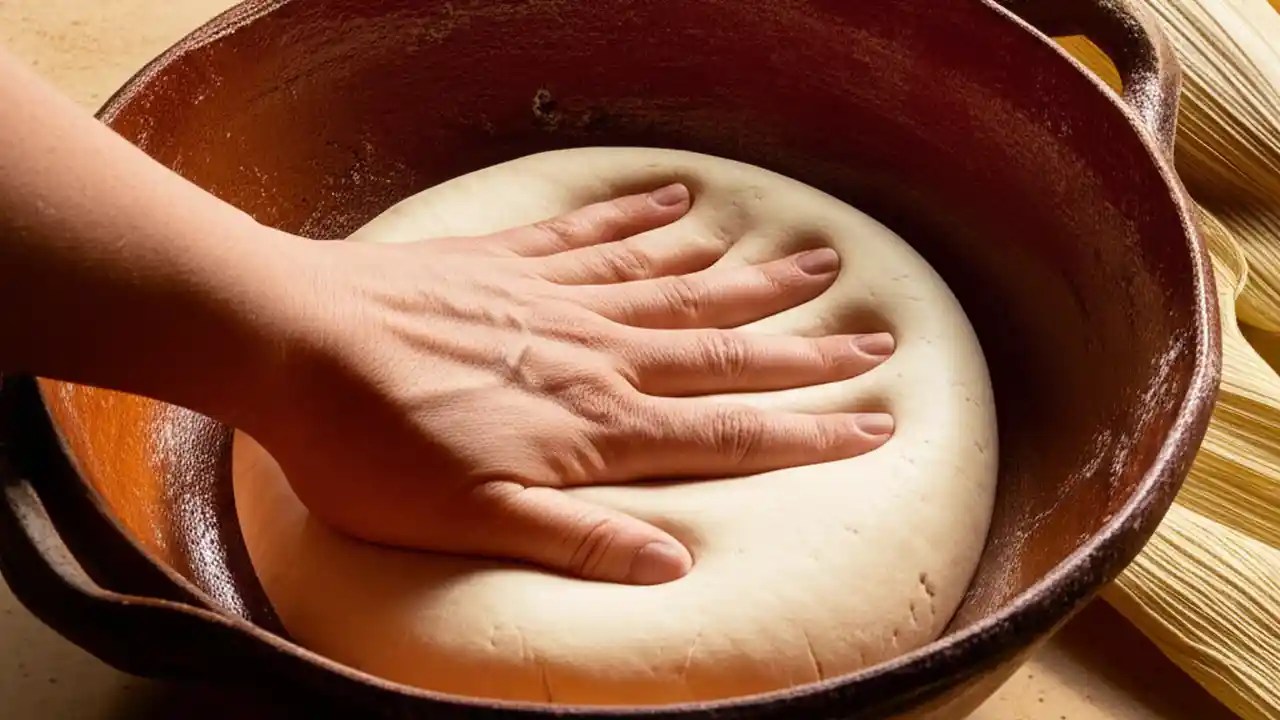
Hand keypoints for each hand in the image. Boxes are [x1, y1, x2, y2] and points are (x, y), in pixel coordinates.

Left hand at [244, 184, 894, 584]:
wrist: (291, 342)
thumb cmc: (372, 446)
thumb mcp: (473, 522)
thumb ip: (578, 539)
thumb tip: (673, 564)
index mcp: (594, 426)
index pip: (726, 429)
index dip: (806, 430)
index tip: (875, 421)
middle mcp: (595, 354)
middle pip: (722, 348)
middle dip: (805, 345)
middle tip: (877, 333)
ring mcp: (556, 299)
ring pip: (676, 284)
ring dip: (749, 276)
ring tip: (814, 257)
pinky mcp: (510, 262)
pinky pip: (596, 235)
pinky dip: (644, 218)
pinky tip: (683, 201)